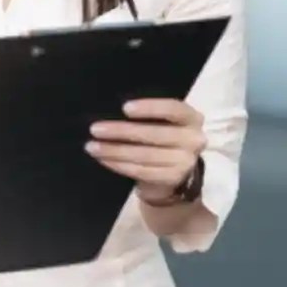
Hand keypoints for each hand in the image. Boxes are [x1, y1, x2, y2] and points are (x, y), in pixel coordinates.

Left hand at [86, 98, 206, 204]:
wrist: (174, 171)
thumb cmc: (160, 137)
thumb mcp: (161, 121)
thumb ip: (145, 115)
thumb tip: (108, 109)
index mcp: (191, 118)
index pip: (173, 109)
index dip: (150, 108)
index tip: (125, 108)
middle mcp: (194, 139)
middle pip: (154, 134)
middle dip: (120, 131)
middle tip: (94, 129)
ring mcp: (185, 162)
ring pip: (144, 154)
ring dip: (114, 150)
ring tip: (92, 146)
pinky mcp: (173, 178)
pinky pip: (141, 171)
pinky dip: (118, 164)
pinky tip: (103, 159)